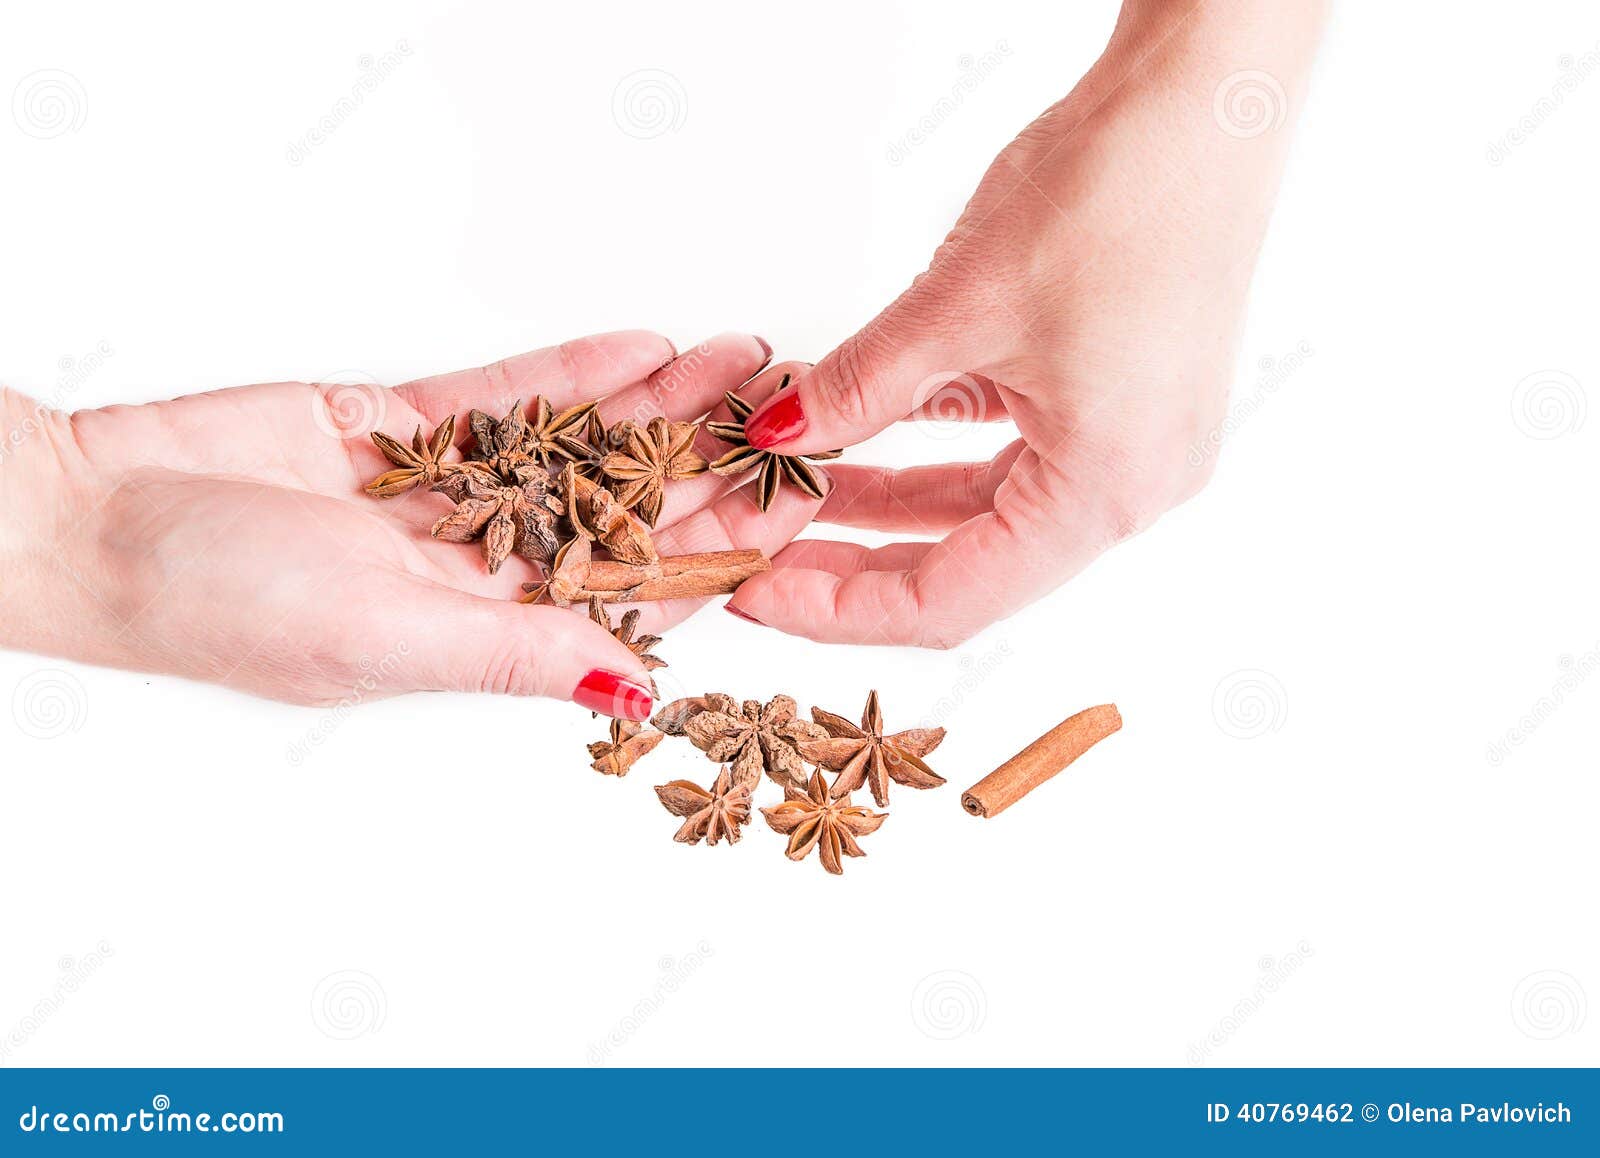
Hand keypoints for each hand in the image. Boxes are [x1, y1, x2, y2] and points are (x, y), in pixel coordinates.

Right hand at [0, 331, 819, 715]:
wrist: (96, 515)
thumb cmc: (223, 602)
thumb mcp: (386, 639)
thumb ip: (519, 657)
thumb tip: (635, 697)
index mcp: (485, 632)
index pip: (628, 589)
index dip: (715, 549)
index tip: (792, 509)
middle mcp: (476, 564)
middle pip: (621, 507)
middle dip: (708, 461)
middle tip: (795, 413)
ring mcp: (443, 491)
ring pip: (578, 445)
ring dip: (660, 404)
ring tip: (743, 359)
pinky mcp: (399, 426)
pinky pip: (504, 396)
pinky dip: (573, 372)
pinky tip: (645, 346)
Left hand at [726, 1, 1324, 646]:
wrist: (1209, 95)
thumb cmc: (1116, 192)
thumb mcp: (956, 306)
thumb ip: (859, 386)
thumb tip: (777, 435)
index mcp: (1106, 492)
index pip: (950, 601)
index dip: (842, 610)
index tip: (757, 595)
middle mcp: (1132, 487)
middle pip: (968, 566)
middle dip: (855, 561)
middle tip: (761, 556)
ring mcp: (1134, 445)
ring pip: (984, 506)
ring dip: (887, 503)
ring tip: (792, 494)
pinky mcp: (1121, 399)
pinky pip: (1010, 451)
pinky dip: (933, 452)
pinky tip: (860, 442)